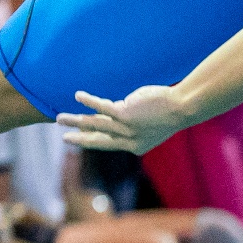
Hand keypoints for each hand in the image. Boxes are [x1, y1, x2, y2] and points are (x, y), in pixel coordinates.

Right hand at [59, 86, 188, 153]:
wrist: (184, 107)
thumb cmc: (169, 110)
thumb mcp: (148, 120)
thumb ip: (130, 119)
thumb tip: (115, 108)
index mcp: (135, 146)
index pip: (109, 143)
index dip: (93, 139)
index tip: (80, 137)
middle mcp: (129, 141)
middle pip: (98, 140)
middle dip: (79, 139)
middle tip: (65, 138)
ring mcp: (126, 128)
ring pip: (95, 125)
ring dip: (76, 121)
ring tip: (59, 119)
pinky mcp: (126, 114)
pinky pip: (102, 108)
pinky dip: (89, 101)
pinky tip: (78, 96)